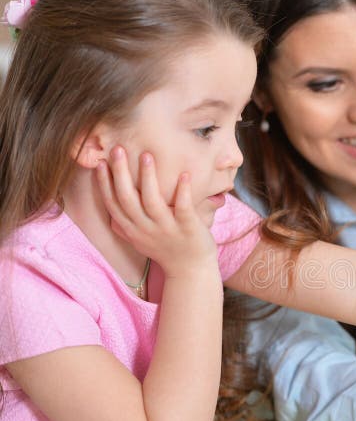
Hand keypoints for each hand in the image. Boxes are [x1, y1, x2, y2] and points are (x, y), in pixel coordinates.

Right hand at [96, 146, 216, 277]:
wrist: (191, 271)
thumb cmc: (166, 250)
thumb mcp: (140, 240)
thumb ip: (125, 225)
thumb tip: (109, 207)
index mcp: (132, 230)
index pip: (113, 204)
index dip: (104, 184)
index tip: (100, 162)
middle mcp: (146, 229)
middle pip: (127, 198)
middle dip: (121, 173)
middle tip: (118, 149)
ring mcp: (167, 229)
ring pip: (152, 201)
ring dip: (148, 177)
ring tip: (147, 155)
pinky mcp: (187, 229)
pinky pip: (183, 207)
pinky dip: (182, 191)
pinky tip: (184, 175)